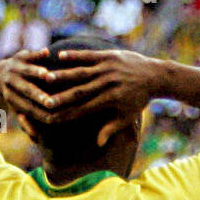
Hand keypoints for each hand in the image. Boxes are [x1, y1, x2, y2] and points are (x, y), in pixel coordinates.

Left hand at [0, 49, 56, 138]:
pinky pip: (29, 53)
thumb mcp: (19, 112)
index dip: (36, 112)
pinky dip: (37, 53)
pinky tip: (48, 53)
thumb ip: (27, 124)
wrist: (2, 75)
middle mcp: (9, 81)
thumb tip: (35, 138)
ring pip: (25, 69)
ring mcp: (13, 67)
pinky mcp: (18, 55)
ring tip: (46, 75)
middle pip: (24, 89)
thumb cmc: (17, 99)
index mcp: (9, 97)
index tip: (49, 118)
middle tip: (48, 102)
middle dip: (36, 95)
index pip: (25, 106)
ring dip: (35, 72)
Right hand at [36, 48, 163, 146]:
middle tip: (44, 102)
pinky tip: (59, 56)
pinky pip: (89, 55)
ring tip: (47, 78)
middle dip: (61, 98)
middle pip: (79, 92)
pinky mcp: (109, 55)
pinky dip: (75, 55)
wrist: (155, 76)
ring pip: (81, 72)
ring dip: (63, 75)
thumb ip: (110, 130)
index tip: (51, 119)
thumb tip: (98, 144)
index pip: (83, 110)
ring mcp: (108, 68)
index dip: (67, 115)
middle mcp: (107, 84)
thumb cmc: (138, 100)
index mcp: (110, 101)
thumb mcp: (126, 118)